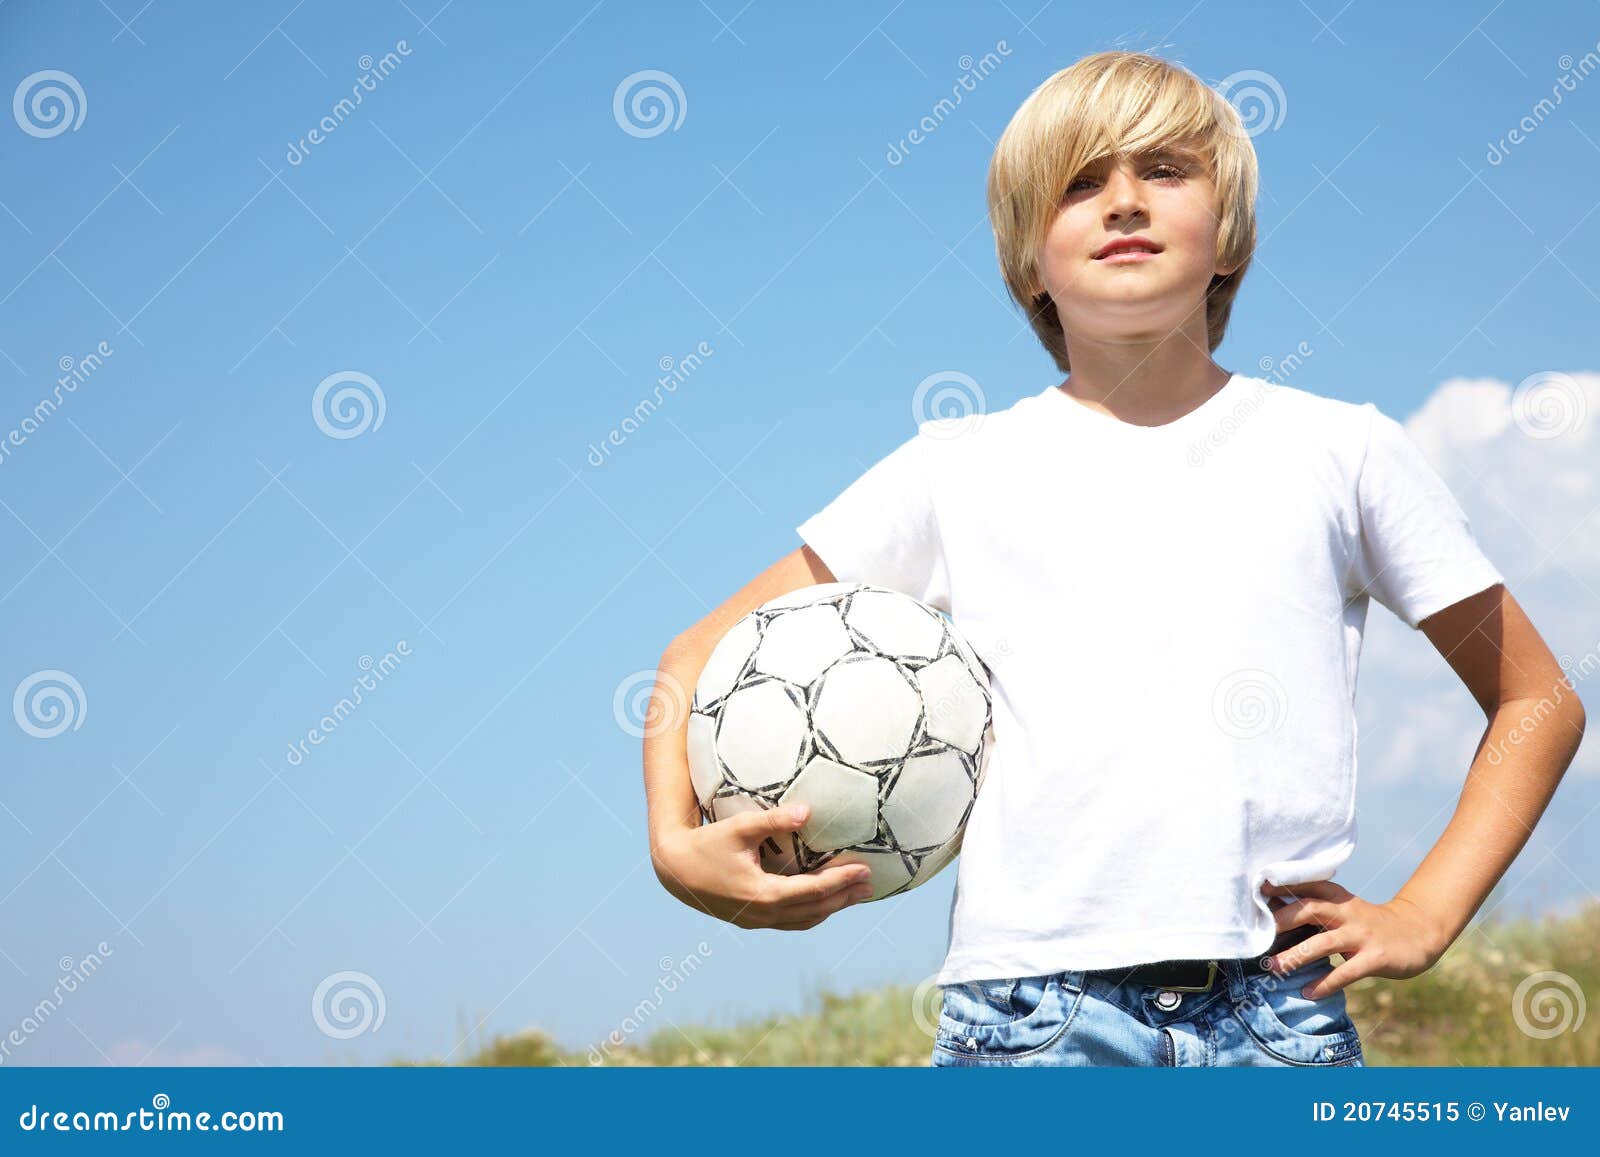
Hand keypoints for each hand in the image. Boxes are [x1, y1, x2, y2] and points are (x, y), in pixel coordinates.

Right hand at [652, 803, 874, 930]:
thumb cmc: (706, 842)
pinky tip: (821, 901)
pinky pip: (790, 921)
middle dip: (844, 897)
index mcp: (763, 894)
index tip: (865, 869)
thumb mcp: (740, 827)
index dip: (841, 880)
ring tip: (854, 894)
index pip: (813, 890)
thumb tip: (808, 810)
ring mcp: (756, 921)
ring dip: (831, 908)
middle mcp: (763, 914)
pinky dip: (811, 913)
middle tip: (870, 884)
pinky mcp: (751, 920)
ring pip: (804, 921)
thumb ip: (774, 820)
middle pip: (815, 910)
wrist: (674, 870)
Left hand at [1259, 880, 1447, 997]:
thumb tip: (1273, 914)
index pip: (1307, 886)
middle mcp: (1348, 912)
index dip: (1283, 887)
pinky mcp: (1375, 958)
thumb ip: (1316, 910)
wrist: (1418, 932)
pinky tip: (1308, 992)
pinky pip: (1347, 972)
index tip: (1258, 890)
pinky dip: (1325, 983)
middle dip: (1282, 920)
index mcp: (1338, 898)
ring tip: (1274, 967)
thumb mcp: (1344, 909)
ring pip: (1324, 942)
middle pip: (1310, 909)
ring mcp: (1362, 935)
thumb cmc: (1368, 923)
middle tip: (1257, 934)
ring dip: (1296, 955)